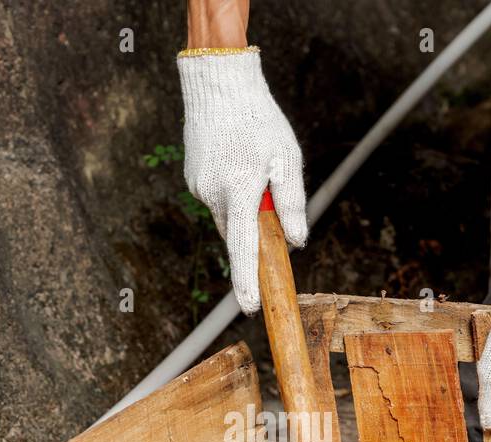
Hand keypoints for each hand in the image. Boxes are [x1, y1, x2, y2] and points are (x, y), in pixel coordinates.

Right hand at [178, 48, 306, 313]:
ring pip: (228, 215)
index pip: (243, 248)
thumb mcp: (287, 158)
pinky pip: (217, 198)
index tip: (251, 308)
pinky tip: (236, 162)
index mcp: (239, 190)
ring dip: (243, 207)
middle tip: (269, 192)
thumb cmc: (259, 119)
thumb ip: (292, 202)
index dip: (248, 281)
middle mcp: (213, 193)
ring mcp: (199, 187)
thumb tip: (297, 241)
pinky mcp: (193, 179)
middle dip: (254, 230)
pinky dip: (230, 192)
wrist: (217, 84)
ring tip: (252, 166)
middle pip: (237, 234)